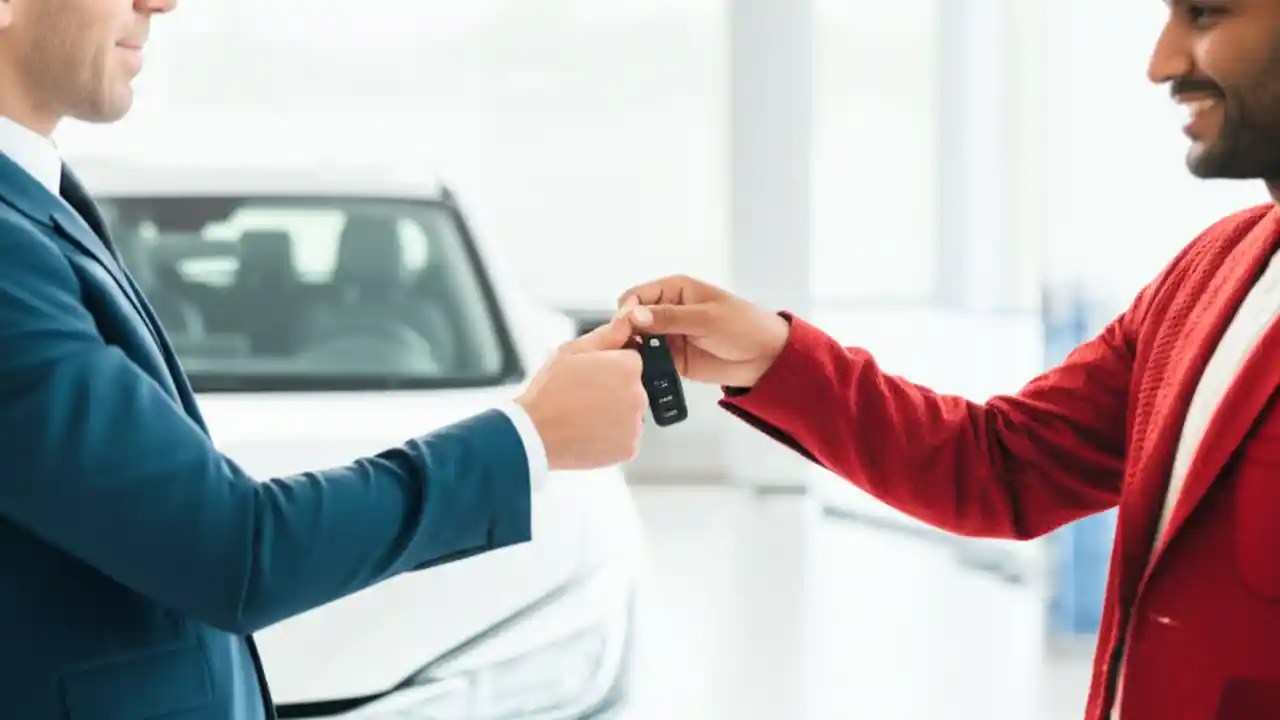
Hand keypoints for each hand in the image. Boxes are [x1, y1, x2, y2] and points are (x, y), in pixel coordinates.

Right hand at [516, 314, 647, 470]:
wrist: (534, 432)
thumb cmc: (550, 391)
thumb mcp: (573, 350)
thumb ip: (608, 334)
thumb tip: (628, 318)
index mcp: (629, 367)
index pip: (631, 360)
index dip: (609, 366)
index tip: (591, 375)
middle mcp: (638, 395)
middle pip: (633, 388)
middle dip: (613, 390)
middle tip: (584, 396)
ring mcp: (635, 424)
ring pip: (629, 413)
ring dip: (614, 413)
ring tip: (584, 415)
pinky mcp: (629, 447)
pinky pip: (625, 437)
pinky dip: (611, 436)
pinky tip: (589, 430)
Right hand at [617, 275, 789, 387]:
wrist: (766, 357)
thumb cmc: (743, 326)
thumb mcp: (707, 318)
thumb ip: (670, 317)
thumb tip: (634, 316)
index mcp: (673, 290)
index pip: (636, 296)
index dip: (627, 311)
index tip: (626, 328)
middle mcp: (666, 311)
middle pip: (631, 320)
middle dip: (624, 333)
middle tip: (623, 350)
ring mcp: (668, 336)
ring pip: (636, 342)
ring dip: (631, 352)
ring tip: (628, 365)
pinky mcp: (673, 359)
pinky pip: (650, 362)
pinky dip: (643, 367)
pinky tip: (639, 374)